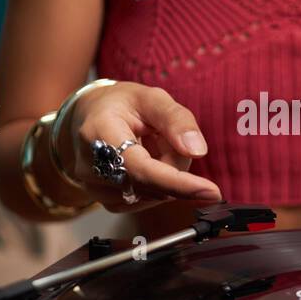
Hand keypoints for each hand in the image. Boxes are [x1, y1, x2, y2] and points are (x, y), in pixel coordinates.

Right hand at [61, 82, 221, 211]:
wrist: (88, 118)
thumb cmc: (121, 105)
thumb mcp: (151, 98)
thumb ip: (177, 120)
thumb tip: (198, 151)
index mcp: (99, 133)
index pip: (141, 169)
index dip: (178, 183)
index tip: (211, 191)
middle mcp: (91, 166)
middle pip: (152, 185)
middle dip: (174, 165)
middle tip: (167, 139)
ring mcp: (95, 188)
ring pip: (153, 195)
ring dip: (166, 174)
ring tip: (151, 146)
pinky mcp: (105, 202)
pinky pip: (147, 200)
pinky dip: (157, 184)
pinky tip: (146, 162)